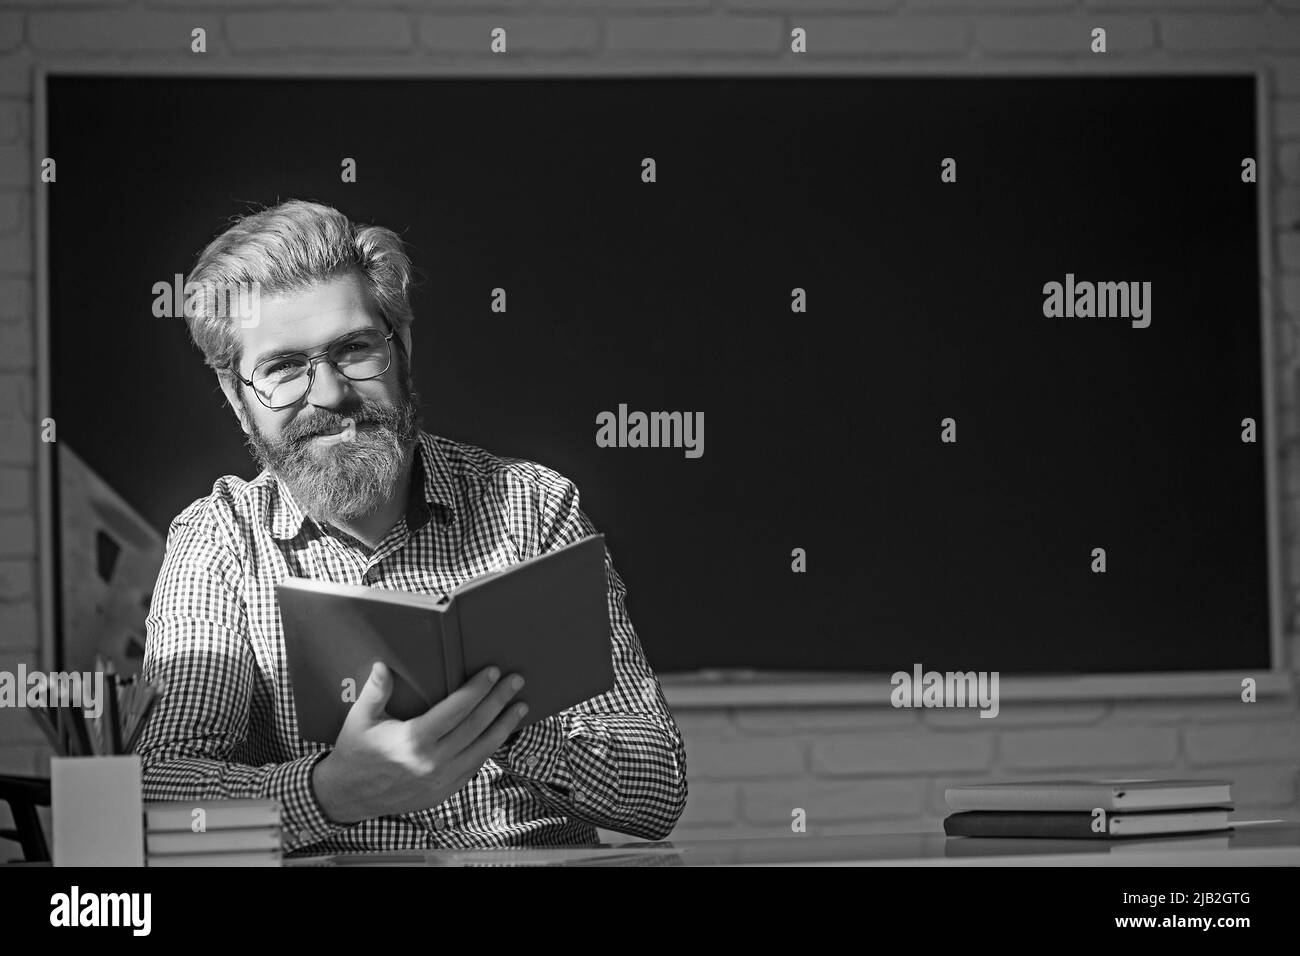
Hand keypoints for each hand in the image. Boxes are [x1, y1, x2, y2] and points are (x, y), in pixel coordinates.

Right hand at [310, 662, 527, 824]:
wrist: (347, 797)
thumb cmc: (354, 753)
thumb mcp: (360, 719)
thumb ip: (376, 691)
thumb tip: (384, 665)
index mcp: (413, 740)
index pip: (457, 709)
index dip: (478, 689)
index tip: (492, 672)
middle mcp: (432, 761)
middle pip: (476, 725)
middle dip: (499, 701)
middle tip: (516, 681)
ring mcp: (441, 780)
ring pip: (483, 749)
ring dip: (504, 726)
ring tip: (521, 707)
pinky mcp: (444, 792)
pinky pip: (474, 767)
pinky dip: (490, 749)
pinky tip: (500, 734)